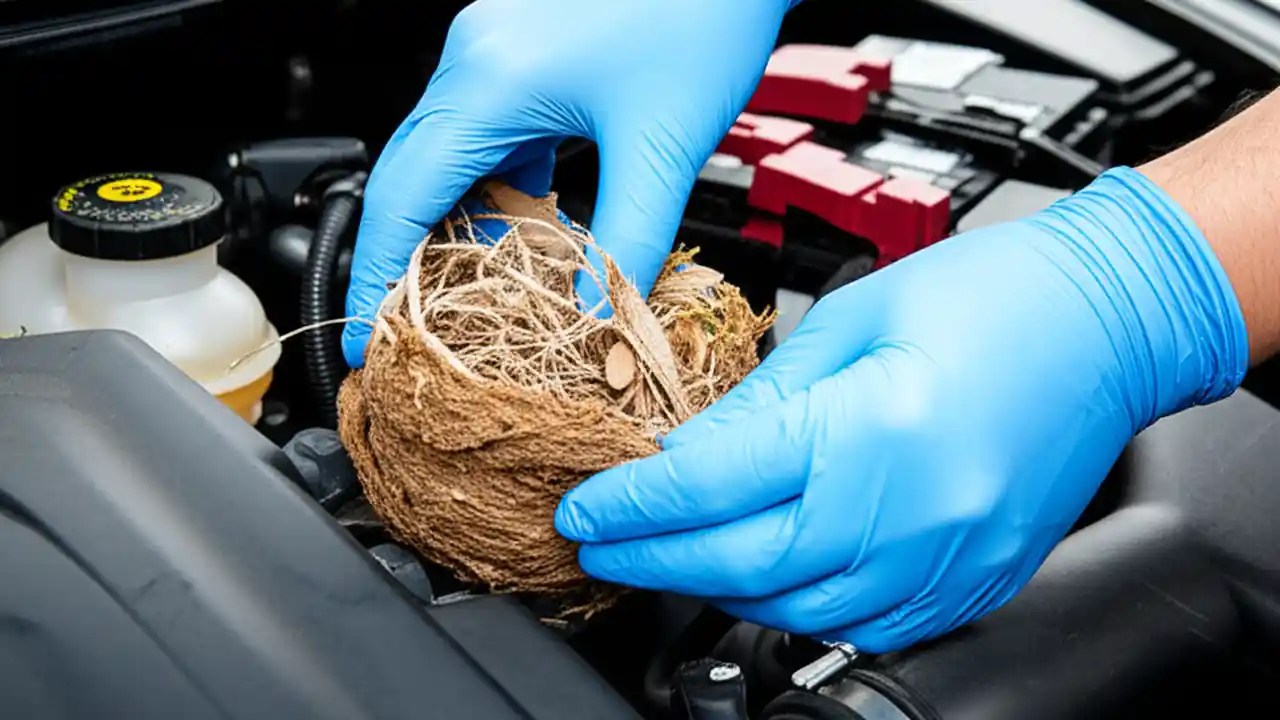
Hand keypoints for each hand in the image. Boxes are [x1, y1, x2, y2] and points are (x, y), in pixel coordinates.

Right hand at [342, 0, 792, 366]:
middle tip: (414, 328)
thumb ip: (627, 244)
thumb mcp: (664, 147)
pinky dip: (499, 182)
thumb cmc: (707, 13)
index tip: (367, 336)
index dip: (377, 274)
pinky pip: (486, 130)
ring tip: (478, 288)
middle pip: (412, 174)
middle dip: (409, 255)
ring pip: (450, 155)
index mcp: (490, 78)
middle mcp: (474, 56)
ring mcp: (492, 47)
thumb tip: (600, 319)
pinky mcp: (519, 49)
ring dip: (462, 219)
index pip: (405, 194)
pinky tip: (528, 221)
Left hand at [556, 168, 1247, 652]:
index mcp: (872, 428)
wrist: (1112, 320)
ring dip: (719, 586)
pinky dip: (798, 604)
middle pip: (742, 564)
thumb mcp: (852, 320)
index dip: (632, 504)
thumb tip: (687, 447)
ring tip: (669, 557)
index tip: (585, 509)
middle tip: (599, 549)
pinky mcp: (973, 579)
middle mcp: (910, 510)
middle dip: (652, 560)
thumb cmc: (998, 295)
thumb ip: (762, 398)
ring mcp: (947, 558)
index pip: (712, 485)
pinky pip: (864, 622)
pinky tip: (766, 575)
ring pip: (797, 608)